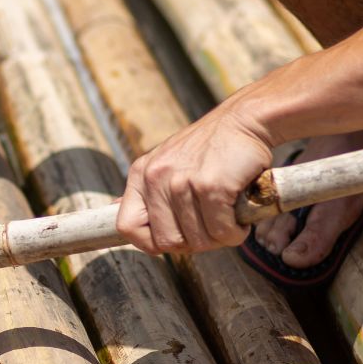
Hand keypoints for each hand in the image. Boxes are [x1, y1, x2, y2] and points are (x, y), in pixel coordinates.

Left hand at [118, 102, 275, 254]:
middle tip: (212, 228)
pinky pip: (222, 231)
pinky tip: (240, 216)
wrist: (246, 120)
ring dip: (219, 237)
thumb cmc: (212, 146)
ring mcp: (182, 181)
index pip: (128, 226)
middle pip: (166, 241)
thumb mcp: (168, 162)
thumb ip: (148, 190)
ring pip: (198, 240)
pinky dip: (235, 232)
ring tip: (228, 216)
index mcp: (142, 173)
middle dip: (194, 243)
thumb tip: (116, 207)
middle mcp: (156, 177)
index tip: (175, 238)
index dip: (150, 242)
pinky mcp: (211, 186)